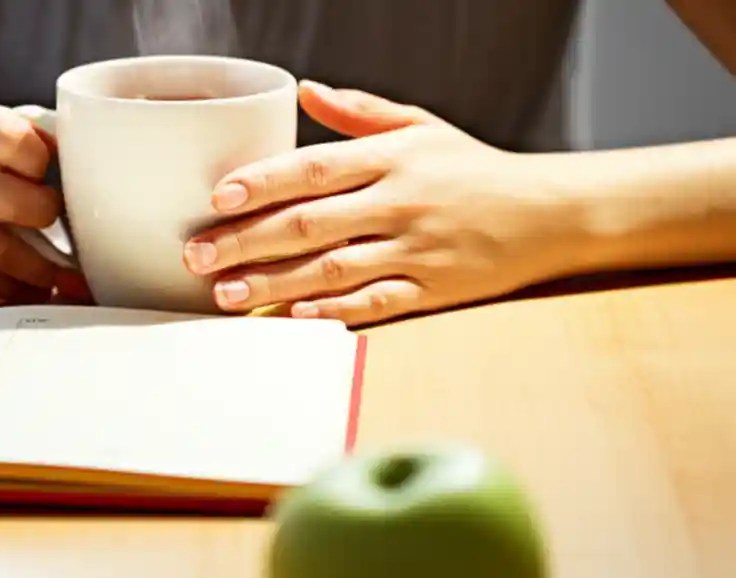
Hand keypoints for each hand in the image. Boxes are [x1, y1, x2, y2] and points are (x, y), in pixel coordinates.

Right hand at [0, 95, 62, 299]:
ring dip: (42, 272)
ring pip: (0, 254)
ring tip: (63, 277)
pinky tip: (28, 286)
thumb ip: (16, 134)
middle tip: (57, 225)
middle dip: (49, 220)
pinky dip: (12, 288)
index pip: (20, 141)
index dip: (45, 164)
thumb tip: (83, 165)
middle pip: (17, 203)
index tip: (47, 175)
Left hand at [183, 81, 583, 324]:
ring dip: (273, 284)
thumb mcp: (421, 127)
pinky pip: (374, 304)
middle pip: (309, 223)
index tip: (218, 196)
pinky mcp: (431, 291)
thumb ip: (359, 113)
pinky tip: (292, 317)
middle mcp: (399, 203)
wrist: (549, 213)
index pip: (314, 167)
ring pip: (331, 270)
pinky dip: (333, 313)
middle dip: (246, 240)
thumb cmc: (473, 169)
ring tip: (226, 294)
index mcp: (392, 159)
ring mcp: (414, 251)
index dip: (263, 182)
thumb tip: (304, 90)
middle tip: (197, 254)